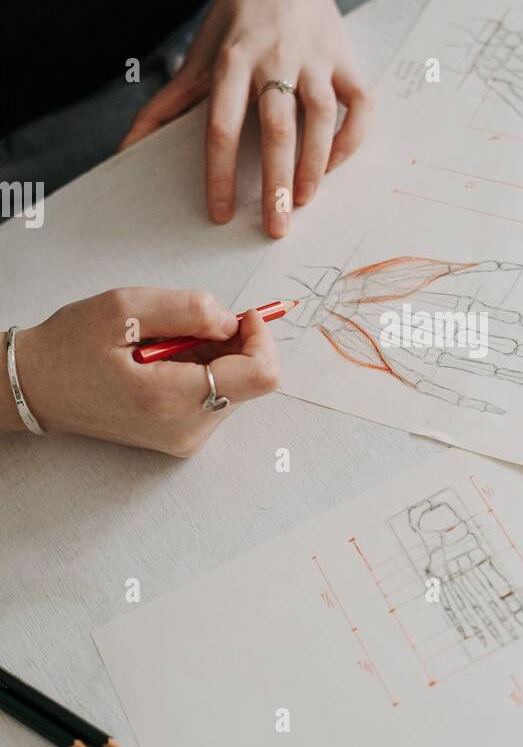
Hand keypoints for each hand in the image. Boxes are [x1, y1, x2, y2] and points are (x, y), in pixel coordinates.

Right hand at [7, 290, 278, 456]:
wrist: (36, 388)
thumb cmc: (71, 346)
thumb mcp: (126, 307)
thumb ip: (190, 309)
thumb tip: (232, 321)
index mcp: (172, 399)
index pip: (261, 375)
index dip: (261, 337)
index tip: (240, 314)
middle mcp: (186, 429)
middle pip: (251, 380)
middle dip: (232, 344)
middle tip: (187, 325)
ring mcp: (185, 439)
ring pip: (236, 386)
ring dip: (215, 356)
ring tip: (165, 345)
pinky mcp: (182, 439)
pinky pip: (216, 397)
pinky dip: (202, 371)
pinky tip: (165, 361)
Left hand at [119, 0, 372, 237]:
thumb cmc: (235, 19)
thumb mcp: (198, 57)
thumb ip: (165, 106)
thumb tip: (126, 149)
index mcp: (232, 60)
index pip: (221, 125)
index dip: (220, 173)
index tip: (221, 213)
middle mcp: (275, 58)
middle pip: (277, 128)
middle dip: (276, 183)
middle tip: (276, 228)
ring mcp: (315, 59)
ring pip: (322, 117)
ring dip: (315, 164)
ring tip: (304, 201)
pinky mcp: (345, 59)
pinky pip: (359, 103)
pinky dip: (351, 137)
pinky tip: (334, 165)